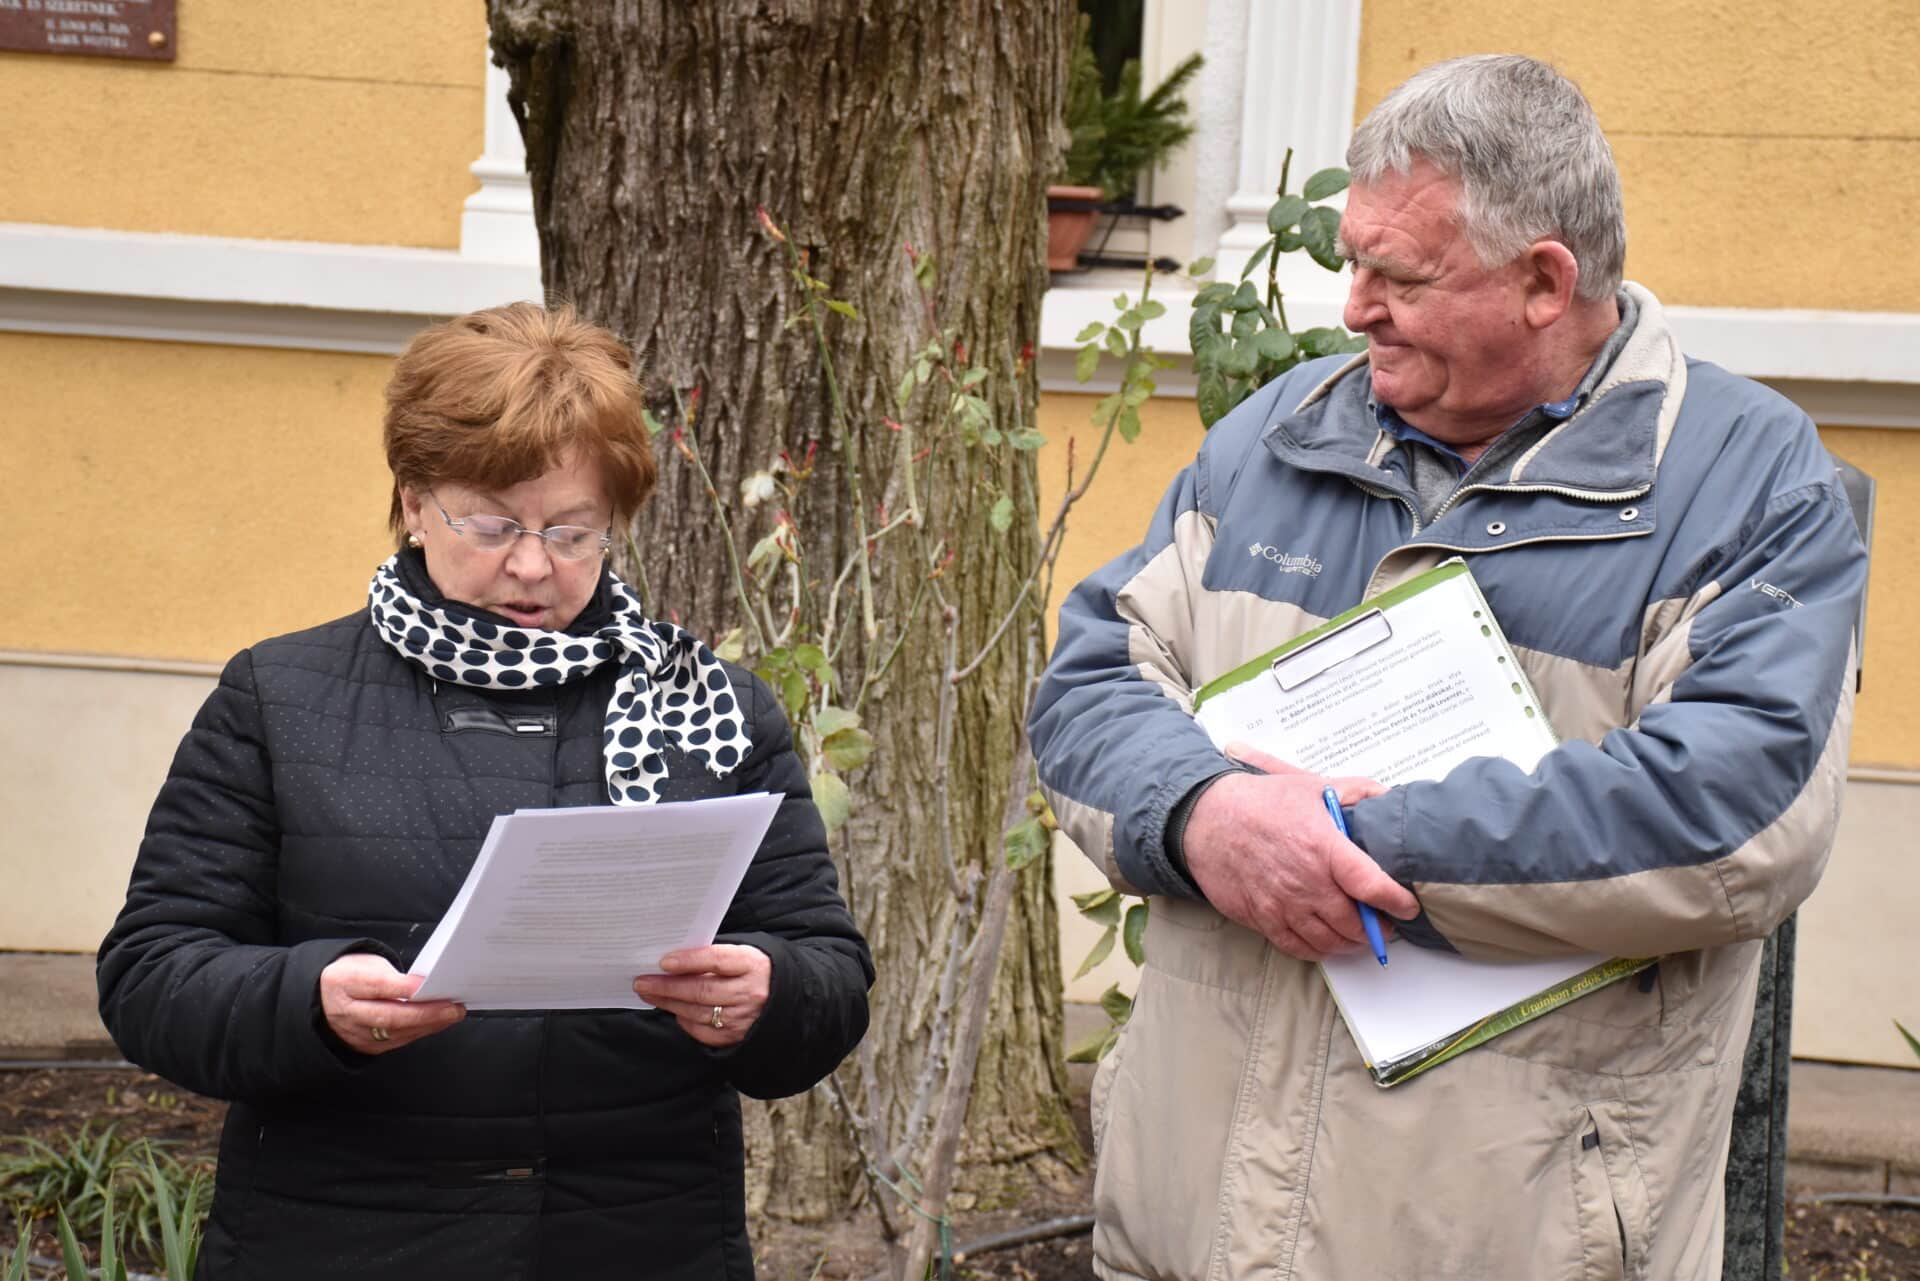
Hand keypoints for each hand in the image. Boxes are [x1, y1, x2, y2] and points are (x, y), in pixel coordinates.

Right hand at [319, 953, 464, 1055]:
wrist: (325, 1000)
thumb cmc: (352, 976)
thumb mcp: (364, 963)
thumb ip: (390, 973)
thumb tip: (424, 984)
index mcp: (342, 981)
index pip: (375, 985)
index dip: (402, 986)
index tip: (427, 984)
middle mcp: (347, 1011)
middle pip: (387, 1016)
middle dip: (424, 1013)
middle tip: (452, 1007)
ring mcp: (355, 1033)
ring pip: (395, 1033)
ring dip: (428, 1024)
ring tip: (453, 1014)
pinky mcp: (367, 1047)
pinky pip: (398, 1041)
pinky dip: (421, 1031)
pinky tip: (439, 1023)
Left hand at [632, 944, 770, 1047]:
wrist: (782, 1000)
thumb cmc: (753, 972)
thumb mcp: (742, 956)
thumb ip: (713, 957)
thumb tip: (672, 962)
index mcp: (752, 965)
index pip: (716, 960)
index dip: (689, 961)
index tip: (664, 962)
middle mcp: (750, 993)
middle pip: (701, 990)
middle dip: (667, 987)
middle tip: (642, 982)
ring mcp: (743, 1018)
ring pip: (697, 1012)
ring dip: (668, 1003)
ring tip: (649, 994)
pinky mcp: (736, 1037)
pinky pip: (702, 1031)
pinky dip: (684, 1020)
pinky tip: (675, 1009)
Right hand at [1182, 743, 1420, 962]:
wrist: (1206, 820)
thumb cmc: (1260, 802)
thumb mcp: (1311, 786)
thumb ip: (1356, 792)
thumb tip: (1389, 796)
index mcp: (1324, 848)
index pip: (1372, 886)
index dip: (1398, 901)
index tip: (1409, 906)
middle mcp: (1306, 883)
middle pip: (1354, 923)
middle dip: (1378, 928)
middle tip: (1387, 924)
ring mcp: (1283, 905)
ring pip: (1329, 941)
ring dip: (1351, 943)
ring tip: (1360, 935)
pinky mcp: (1262, 919)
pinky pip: (1298, 948)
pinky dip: (1319, 950)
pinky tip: (1327, 942)